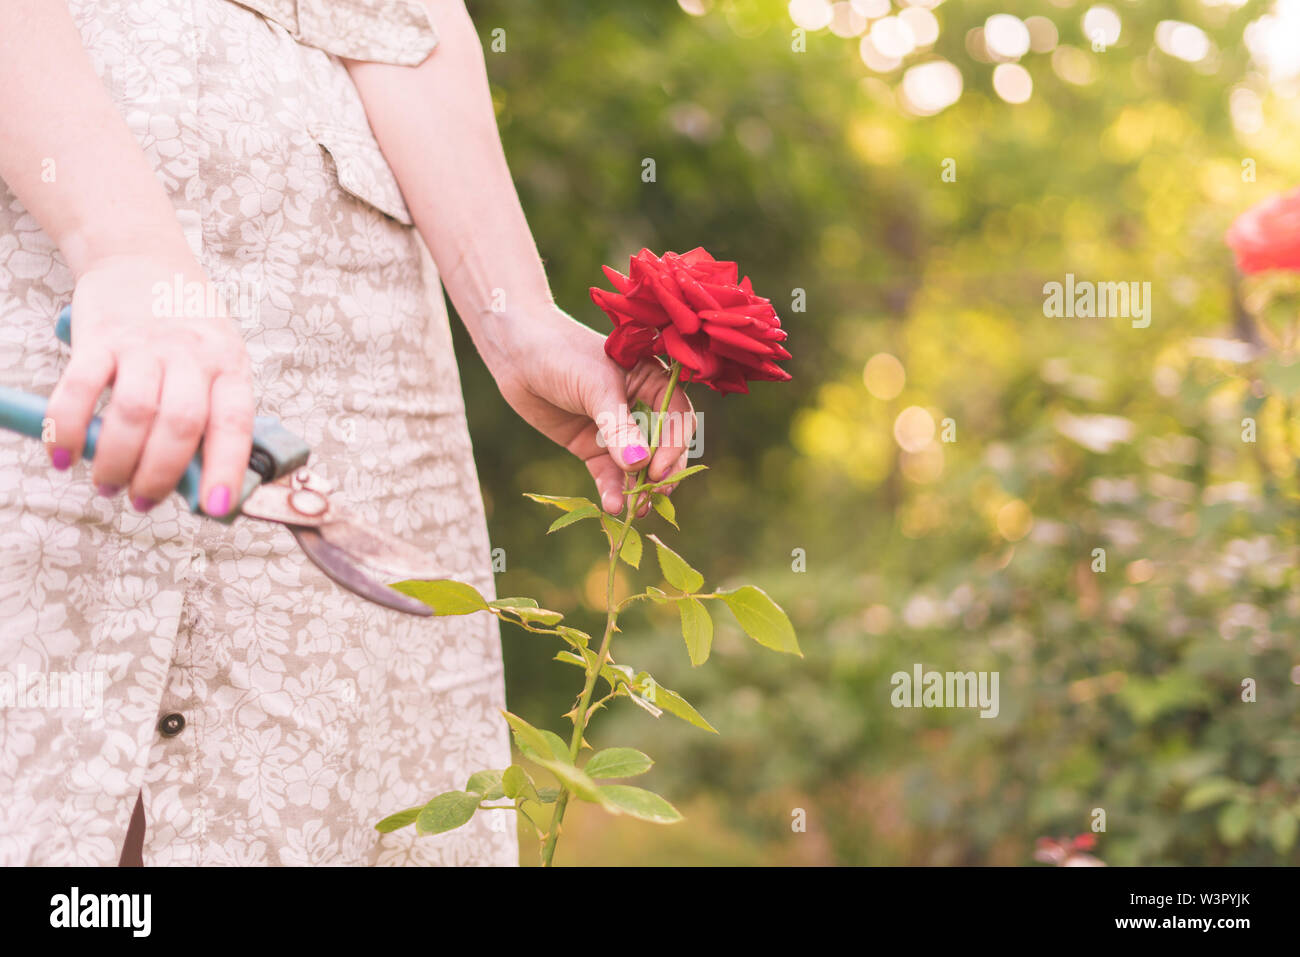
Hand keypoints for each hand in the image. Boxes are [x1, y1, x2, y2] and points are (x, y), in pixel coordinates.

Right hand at [44, 251, 253, 515]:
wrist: (141, 256)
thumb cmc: (185, 325)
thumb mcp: (216, 360)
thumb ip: (209, 412)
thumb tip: (196, 482)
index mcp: (229, 365)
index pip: (234, 423)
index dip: (225, 469)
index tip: (214, 508)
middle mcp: (191, 354)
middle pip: (179, 425)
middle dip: (158, 476)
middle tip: (141, 501)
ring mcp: (144, 343)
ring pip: (133, 414)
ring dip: (115, 461)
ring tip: (107, 483)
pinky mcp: (99, 336)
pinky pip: (80, 388)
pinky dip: (67, 429)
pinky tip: (63, 455)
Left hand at [487, 308, 695, 516]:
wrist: (516, 353)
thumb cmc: (562, 354)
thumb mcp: (595, 388)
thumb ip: (618, 428)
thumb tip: (640, 466)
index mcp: (652, 382)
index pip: (676, 418)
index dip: (673, 447)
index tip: (659, 470)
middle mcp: (639, 407)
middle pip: (662, 448)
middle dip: (660, 474)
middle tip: (656, 496)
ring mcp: (615, 429)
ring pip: (636, 466)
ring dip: (637, 490)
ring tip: (635, 512)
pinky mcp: (591, 446)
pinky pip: (608, 473)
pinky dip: (611, 490)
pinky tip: (611, 506)